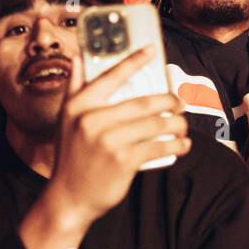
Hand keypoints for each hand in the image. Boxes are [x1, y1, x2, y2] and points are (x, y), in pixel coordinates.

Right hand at [44, 47, 191, 229]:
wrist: (69, 198)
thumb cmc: (71, 158)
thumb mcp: (65, 121)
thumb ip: (73, 89)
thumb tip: (77, 58)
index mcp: (79, 106)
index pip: (110, 76)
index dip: (133, 60)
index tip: (151, 50)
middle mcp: (92, 120)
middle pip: (144, 102)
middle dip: (169, 101)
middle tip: (179, 104)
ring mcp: (109, 141)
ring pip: (156, 124)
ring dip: (178, 124)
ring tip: (182, 126)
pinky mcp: (124, 161)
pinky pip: (158, 147)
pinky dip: (176, 145)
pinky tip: (181, 145)